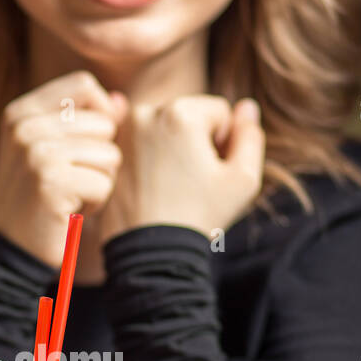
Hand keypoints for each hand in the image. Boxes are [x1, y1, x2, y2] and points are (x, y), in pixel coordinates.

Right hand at [0, 70, 126, 265]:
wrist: (8, 249)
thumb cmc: (37, 199)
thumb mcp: (52, 152)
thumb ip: (85, 123)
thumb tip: (121, 102)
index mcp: (21, 112)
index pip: (83, 85)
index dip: (102, 113)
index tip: (92, 145)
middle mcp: (25, 126)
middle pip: (104, 124)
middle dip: (100, 158)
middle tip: (72, 182)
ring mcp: (35, 152)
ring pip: (109, 155)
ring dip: (99, 184)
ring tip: (70, 197)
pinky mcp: (51, 181)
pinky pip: (104, 184)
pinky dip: (95, 205)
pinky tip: (70, 212)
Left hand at [97, 95, 263, 242]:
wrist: (150, 253)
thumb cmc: (199, 215)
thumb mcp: (243, 179)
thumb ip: (251, 136)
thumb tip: (247, 108)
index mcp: (181, 112)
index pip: (219, 111)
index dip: (226, 142)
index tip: (213, 171)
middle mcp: (145, 112)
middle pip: (188, 116)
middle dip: (196, 142)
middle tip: (192, 182)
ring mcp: (122, 132)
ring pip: (163, 129)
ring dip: (172, 149)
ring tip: (173, 186)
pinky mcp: (110, 153)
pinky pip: (140, 144)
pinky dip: (149, 158)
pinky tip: (153, 186)